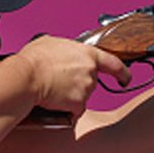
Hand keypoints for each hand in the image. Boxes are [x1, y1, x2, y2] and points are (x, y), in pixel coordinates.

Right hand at [16, 36, 130, 115]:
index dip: (123, 72)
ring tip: (53, 88)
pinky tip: (55, 102)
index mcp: (87, 54)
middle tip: (59, 81)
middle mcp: (91, 71)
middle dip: (78, 83)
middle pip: (91, 81)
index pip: (113, 63)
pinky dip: (67, 109)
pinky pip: (75, 110)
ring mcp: (86, 88)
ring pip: (82, 96)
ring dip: (70, 95)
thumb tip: (61, 51)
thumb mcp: (51, 42)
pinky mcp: (78, 104)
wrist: (27, 77)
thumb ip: (65, 48)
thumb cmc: (35, 59)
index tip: (126, 78)